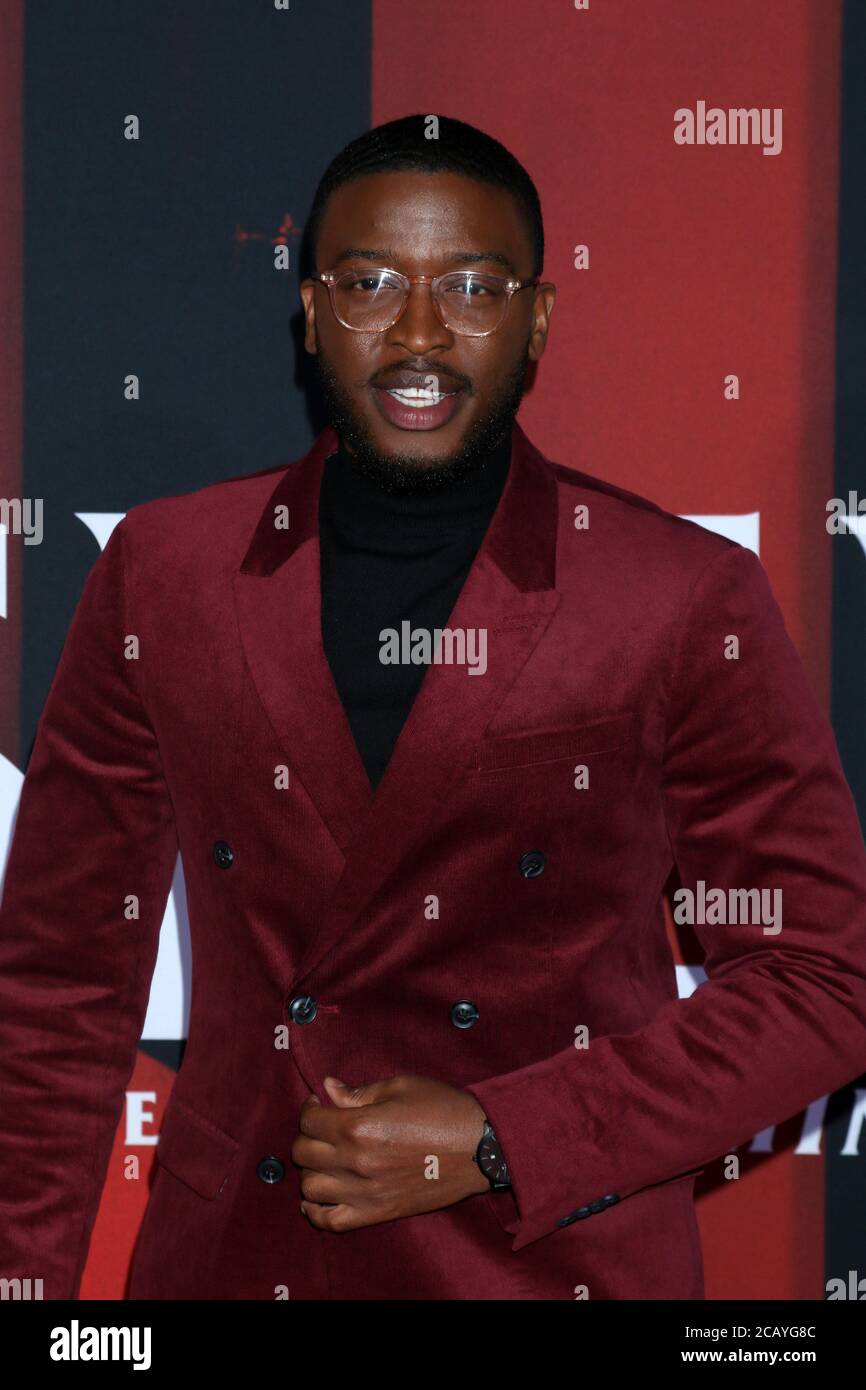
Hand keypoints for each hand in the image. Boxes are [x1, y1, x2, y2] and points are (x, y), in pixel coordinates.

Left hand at [291, 1073, 490, 1231]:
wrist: (480, 1147)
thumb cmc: (444, 1109)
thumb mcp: (400, 1087)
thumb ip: (358, 1092)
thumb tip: (328, 1088)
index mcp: (359, 1126)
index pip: (310, 1121)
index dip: (311, 1108)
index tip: (321, 1103)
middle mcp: (356, 1162)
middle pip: (304, 1153)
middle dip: (308, 1136)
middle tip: (324, 1128)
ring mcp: (365, 1192)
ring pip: (310, 1188)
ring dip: (311, 1170)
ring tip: (326, 1158)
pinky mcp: (378, 1213)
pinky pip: (330, 1221)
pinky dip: (316, 1211)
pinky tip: (319, 1196)